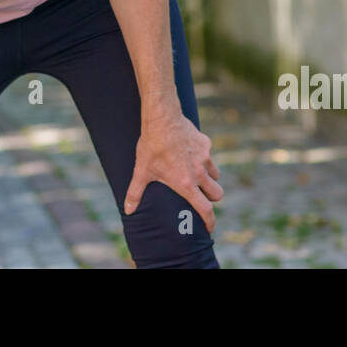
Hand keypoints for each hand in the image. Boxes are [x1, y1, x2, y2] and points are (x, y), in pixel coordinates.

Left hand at [123, 112, 222, 233]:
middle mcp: (199, 173)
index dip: (209, 221)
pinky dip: (203, 158)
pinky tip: (189, 152)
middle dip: (212, 198)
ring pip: (215, 175)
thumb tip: (128, 210)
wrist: (162, 119)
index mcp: (186, 184)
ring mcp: (205, 158)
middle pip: (218, 194)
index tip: (208, 228)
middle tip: (201, 195)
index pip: (205, 209)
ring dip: (208, 178)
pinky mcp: (205, 144)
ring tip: (194, 173)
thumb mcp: (142, 170)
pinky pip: (209, 156)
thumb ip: (135, 192)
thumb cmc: (151, 146)